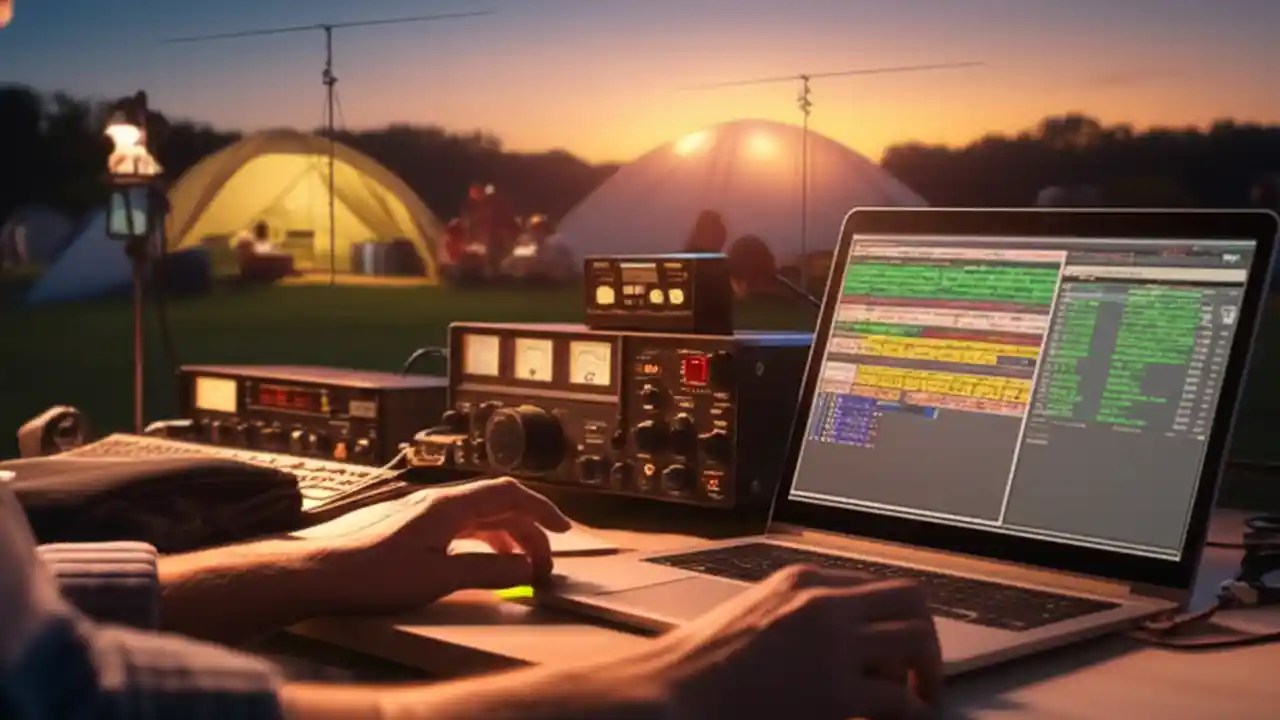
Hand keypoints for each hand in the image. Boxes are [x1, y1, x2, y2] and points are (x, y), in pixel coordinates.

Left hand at [331, 477, 571, 614]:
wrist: (322, 573)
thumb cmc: (373, 574)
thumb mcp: (438, 577)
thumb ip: (486, 570)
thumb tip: (525, 567)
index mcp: (450, 506)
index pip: (508, 494)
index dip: (541, 509)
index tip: (563, 530)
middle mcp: (440, 502)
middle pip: (498, 504)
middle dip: (529, 530)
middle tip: (544, 562)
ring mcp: (426, 512)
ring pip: (481, 515)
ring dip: (508, 536)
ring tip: (522, 564)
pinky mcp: (414, 526)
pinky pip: (463, 525)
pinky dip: (485, 540)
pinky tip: (487, 559)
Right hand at [650, 564, 941, 719]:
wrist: (669, 695)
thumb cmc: (696, 665)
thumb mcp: (750, 614)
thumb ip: (793, 617)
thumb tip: (829, 643)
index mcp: (800, 581)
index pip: (875, 585)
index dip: (892, 620)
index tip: (893, 649)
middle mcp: (824, 603)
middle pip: (911, 602)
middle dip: (924, 638)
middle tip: (918, 676)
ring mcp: (833, 646)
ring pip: (918, 641)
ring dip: (926, 673)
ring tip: (918, 701)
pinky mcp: (836, 695)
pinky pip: (900, 702)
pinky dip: (910, 714)